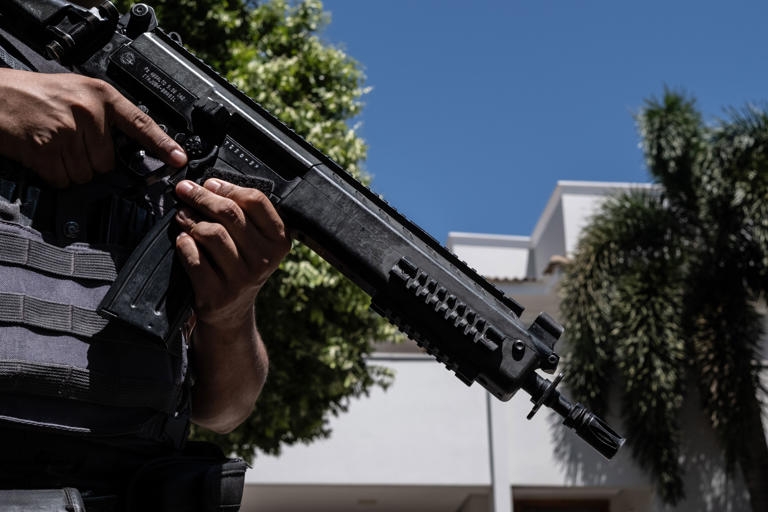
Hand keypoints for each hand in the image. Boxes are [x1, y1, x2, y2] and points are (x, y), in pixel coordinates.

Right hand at [0, 68, 186, 186]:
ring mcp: (68, 131)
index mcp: (101, 95)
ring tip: (54, 145)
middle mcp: (89, 111)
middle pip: (108, 162)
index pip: (140, 122)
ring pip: (87, 174)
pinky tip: (44, 156)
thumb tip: (128, 145)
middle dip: (89, 160)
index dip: (162, 144)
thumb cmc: (35, 94)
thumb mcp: (78, 92)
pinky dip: (54, 175)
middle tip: (69, 142)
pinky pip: (64, 179)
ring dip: (71, 169)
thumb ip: (104, 115)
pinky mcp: (48, 149)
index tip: (178, 159)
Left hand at [174, 178, 290, 329]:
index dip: (228, 187)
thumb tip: (210, 185)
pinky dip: (183, 244)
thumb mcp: (256, 241)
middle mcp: (264, 260)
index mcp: (279, 241)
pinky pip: (193, 257)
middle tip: (185, 191)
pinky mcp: (217, 293)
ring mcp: (241, 278)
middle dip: (202, 197)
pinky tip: (183, 240)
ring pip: (210, 233)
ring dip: (190, 220)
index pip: (256, 201)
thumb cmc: (241, 265)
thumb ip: (244, 214)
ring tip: (183, 216)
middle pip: (229, 213)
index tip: (210, 183)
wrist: (231, 311)